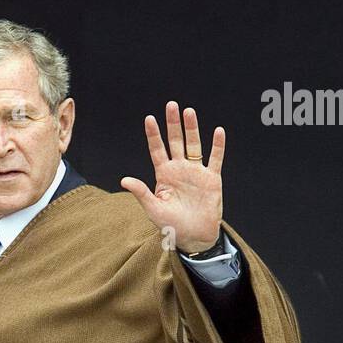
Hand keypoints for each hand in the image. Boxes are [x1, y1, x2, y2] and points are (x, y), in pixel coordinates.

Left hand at [120, 101, 224, 254]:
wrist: (194, 237)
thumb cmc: (172, 226)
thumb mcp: (153, 209)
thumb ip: (141, 193)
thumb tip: (124, 180)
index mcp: (164, 176)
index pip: (157, 150)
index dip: (154, 135)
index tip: (149, 119)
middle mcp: (179, 170)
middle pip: (176, 141)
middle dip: (173, 124)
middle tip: (171, 105)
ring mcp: (196, 172)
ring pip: (194, 145)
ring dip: (192, 129)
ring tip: (189, 112)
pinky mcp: (212, 179)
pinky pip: (215, 159)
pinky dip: (218, 146)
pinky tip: (218, 131)